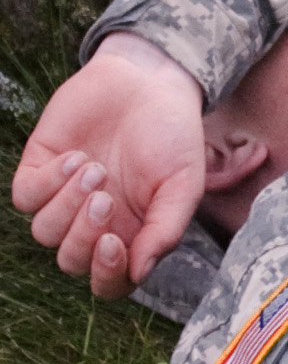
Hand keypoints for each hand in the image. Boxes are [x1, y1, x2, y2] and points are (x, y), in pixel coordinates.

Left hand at [11, 34, 206, 297]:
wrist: (147, 81)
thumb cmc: (173, 135)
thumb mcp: (184, 184)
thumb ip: (166, 230)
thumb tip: (139, 271)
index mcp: (133, 233)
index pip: (110, 281)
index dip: (106, 274)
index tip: (114, 243)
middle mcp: (96, 222)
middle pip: (70, 260)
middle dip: (83, 235)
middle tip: (105, 196)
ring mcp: (64, 198)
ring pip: (44, 231)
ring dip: (67, 204)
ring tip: (94, 168)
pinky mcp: (40, 169)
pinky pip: (26, 197)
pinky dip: (48, 182)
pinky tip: (75, 158)